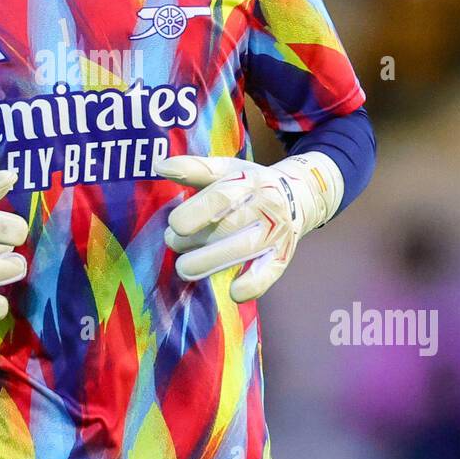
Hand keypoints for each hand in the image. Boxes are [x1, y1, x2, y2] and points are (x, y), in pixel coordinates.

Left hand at [155, 153, 341, 301]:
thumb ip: (195, 169)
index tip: (174, 225)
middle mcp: (266, 206)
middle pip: (229, 226)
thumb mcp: (227, 170)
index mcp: (249, 181)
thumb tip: (161, 166)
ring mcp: (276, 233)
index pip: (222, 197)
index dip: (196, 213)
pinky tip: (233, 292)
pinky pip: (269, 273)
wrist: (298, 197)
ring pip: (244, 250)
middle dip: (195, 240)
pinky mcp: (282, 257)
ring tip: (184, 269)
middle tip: (173, 243)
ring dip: (210, 262)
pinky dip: (253, 285)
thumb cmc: (250, 184)